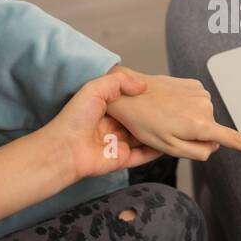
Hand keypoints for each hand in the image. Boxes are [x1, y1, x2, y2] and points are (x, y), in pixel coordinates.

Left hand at [41, 72, 162, 180]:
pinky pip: (143, 155)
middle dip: (151, 115)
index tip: (158, 91)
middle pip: (137, 120)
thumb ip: (119, 81)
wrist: (66, 149)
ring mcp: (118, 143)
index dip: (140, 97)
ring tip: (175, 123)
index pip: (127, 103)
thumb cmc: (76, 118)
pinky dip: (156, 150)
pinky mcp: (122, 159)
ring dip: (156, 132)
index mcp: (104, 109)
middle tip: (170, 107)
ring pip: (142, 138)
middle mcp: (111, 126)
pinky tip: (169, 143)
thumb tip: (142, 85)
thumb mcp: (95, 88)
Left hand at [106, 66, 240, 160]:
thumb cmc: (142, 122)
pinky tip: (167, 105)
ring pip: (202, 117)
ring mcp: (199, 92)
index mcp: (199, 125)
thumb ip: (197, 151)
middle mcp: (204, 106)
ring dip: (187, 120)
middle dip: (194, 135)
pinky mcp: (192, 84)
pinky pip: (196, 104)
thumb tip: (214, 145)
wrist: (126, 93)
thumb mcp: (168, 147)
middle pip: (210, 132)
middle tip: (168, 130)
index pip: (234, 139)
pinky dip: (184, 107)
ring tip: (164, 116)